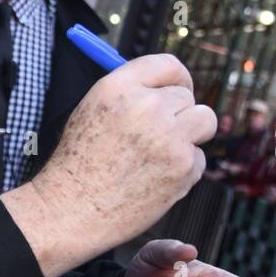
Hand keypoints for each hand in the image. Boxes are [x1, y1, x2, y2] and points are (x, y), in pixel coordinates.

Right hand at [3, 54, 215, 276]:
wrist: (70, 211)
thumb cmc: (76, 166)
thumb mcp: (90, 111)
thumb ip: (128, 94)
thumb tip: (163, 88)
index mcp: (119, 87)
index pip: (168, 65)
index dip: (177, 78)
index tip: (179, 88)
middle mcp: (147, 107)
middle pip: (187, 96)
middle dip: (178, 114)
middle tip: (160, 134)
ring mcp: (169, 137)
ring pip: (204, 121)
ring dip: (191, 135)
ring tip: (163, 153)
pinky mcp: (183, 167)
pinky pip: (198, 158)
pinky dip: (183, 169)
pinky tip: (155, 179)